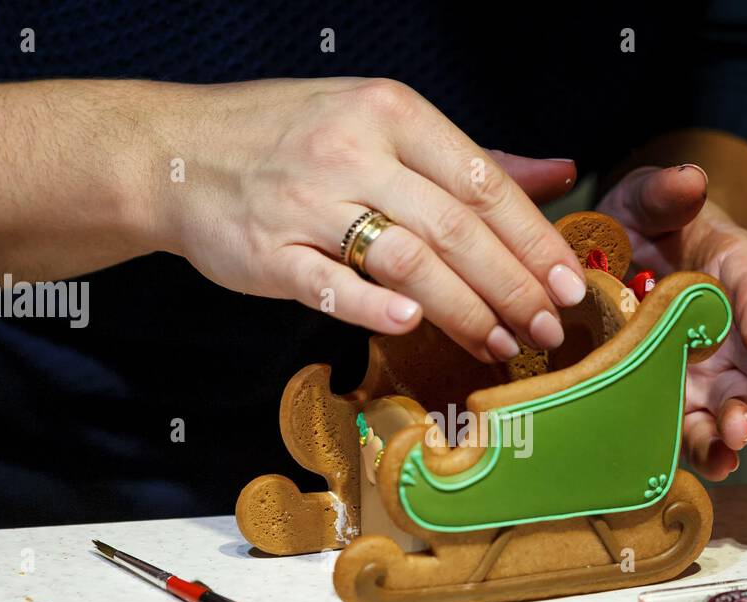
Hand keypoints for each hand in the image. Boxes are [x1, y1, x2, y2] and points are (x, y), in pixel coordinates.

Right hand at [147, 77, 585, 361]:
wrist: (177, 154)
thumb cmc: (290, 137)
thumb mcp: (380, 122)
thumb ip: (469, 157)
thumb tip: (557, 173)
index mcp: (390, 113)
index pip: (481, 181)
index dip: (533, 238)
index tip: (570, 282)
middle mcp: (353, 151)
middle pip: (453, 228)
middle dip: (511, 285)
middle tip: (547, 326)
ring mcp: (307, 204)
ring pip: (404, 260)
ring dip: (462, 309)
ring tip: (501, 343)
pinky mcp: (270, 253)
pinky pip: (331, 287)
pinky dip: (374, 308)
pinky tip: (413, 327)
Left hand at [596, 165, 746, 479]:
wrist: (619, 261)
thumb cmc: (644, 226)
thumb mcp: (647, 197)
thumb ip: (666, 191)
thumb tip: (688, 179)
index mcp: (735, 271)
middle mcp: (735, 329)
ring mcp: (710, 371)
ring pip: (736, 404)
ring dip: (738, 426)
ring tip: (734, 442)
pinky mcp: (679, 401)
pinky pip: (695, 430)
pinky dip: (704, 449)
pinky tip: (710, 465)